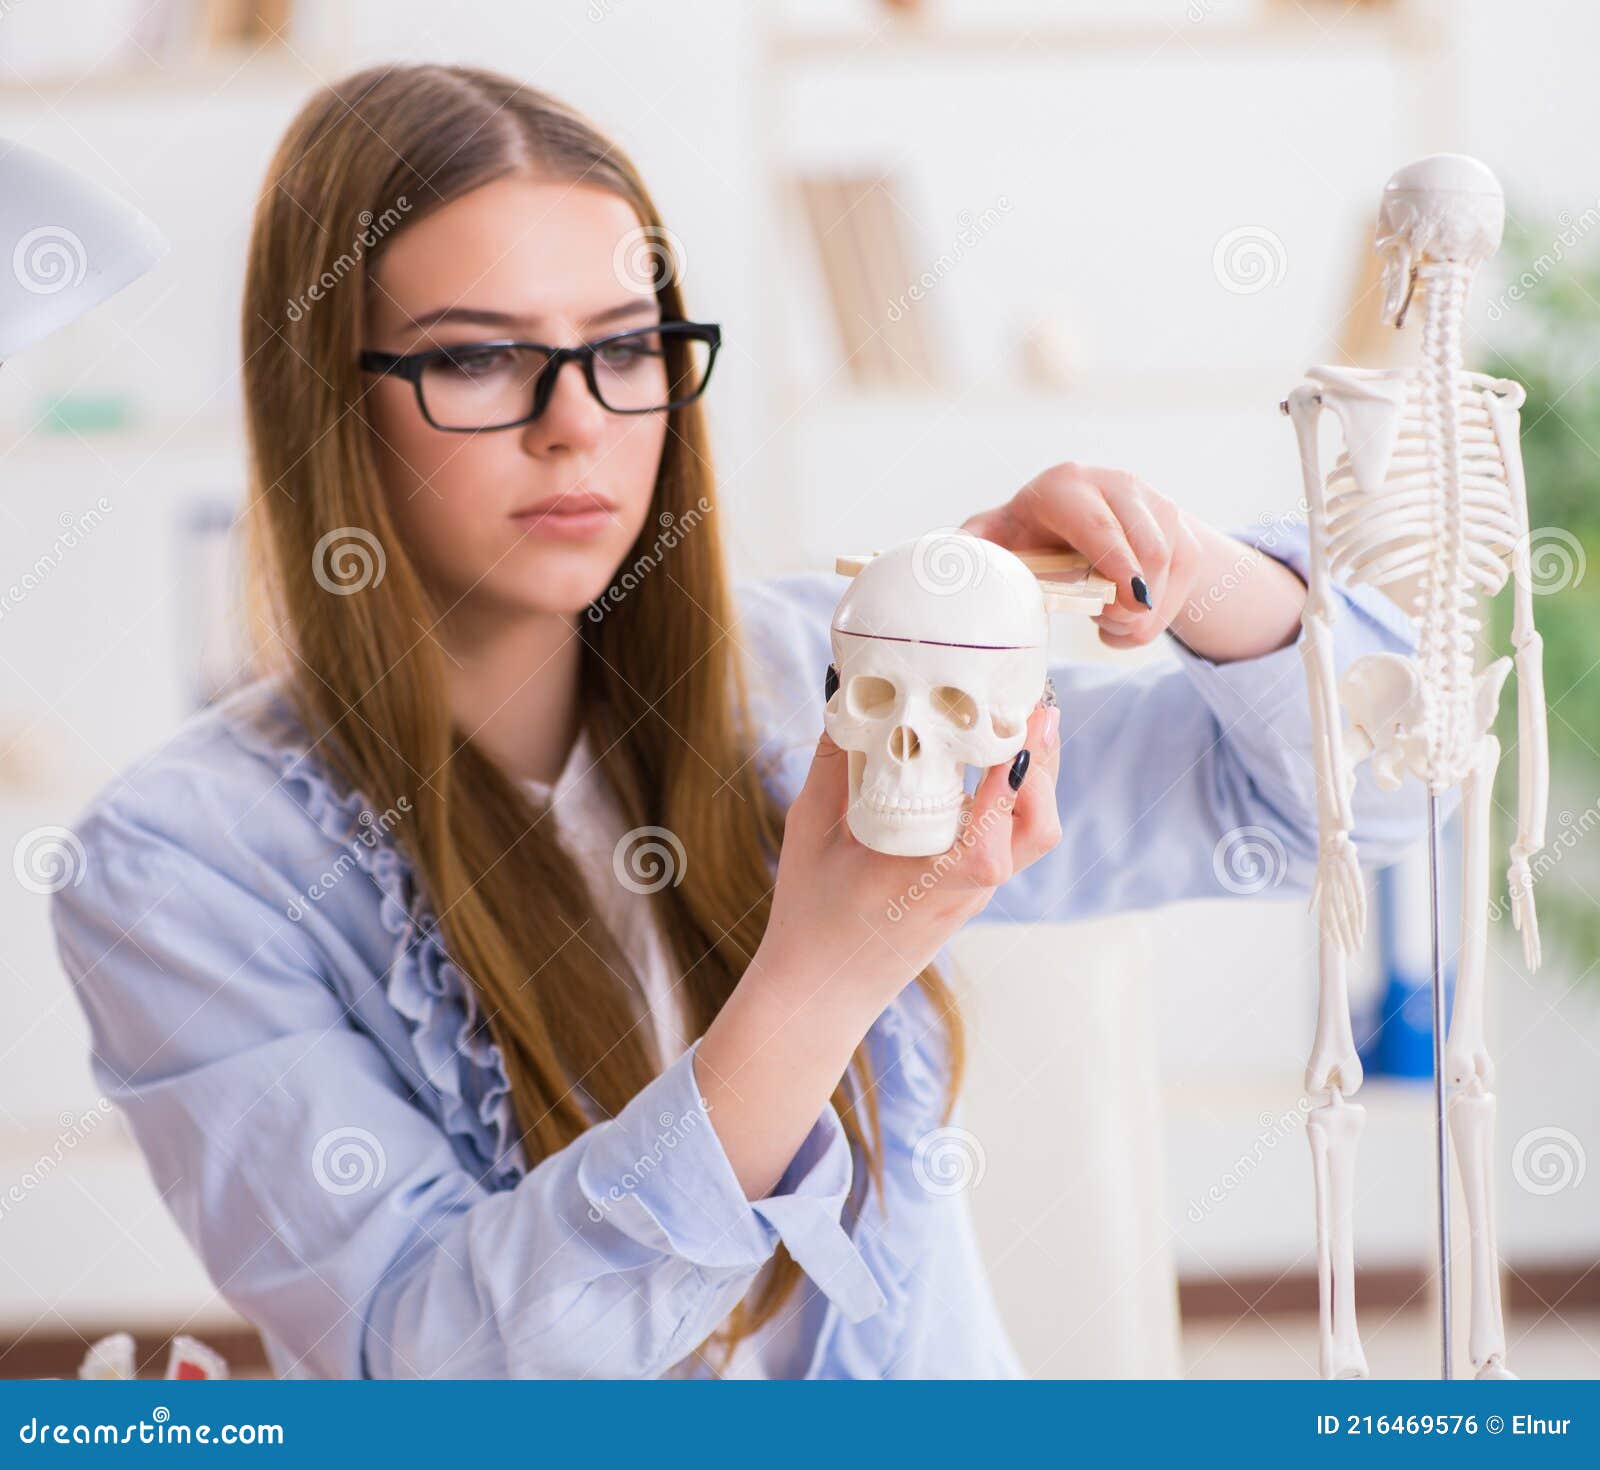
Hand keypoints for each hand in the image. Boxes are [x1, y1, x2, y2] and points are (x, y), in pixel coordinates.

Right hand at [761, 698, 1062, 1009]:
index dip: (1012, 785)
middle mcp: (964, 889)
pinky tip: (1001, 759)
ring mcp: (974, 893)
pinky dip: (1018, 795)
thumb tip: (845, 689)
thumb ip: (833, 761)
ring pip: (1031, 835)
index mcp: (925, 881)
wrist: (821, 992)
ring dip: (1038, 778)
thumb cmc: (811, 915)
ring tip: (1027, 722)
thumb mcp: (810, 830)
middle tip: (1038, 707)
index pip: (991, 840)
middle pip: (1035, 831)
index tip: (1019, 732)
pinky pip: (1011, 838)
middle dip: (1044, 767)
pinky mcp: (971, 890)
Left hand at [962, 463, 1306, 659]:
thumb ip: (972, 548)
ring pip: (1166, 571)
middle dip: (1131, 599)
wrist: (1085, 529)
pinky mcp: (1184, 532)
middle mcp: (1117, 484)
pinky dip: (1153, 619)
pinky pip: (1178, 587)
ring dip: (1140, 612)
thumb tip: (943, 561)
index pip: (1097, 522)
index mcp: (1065, 485)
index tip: (1123, 596)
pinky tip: (1121, 621)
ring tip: (1105, 618)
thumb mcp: (997, 537)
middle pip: (1146, 550)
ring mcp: (1157, 505)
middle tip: (1106, 622)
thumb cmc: (1029, 536)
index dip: (1113, 559)